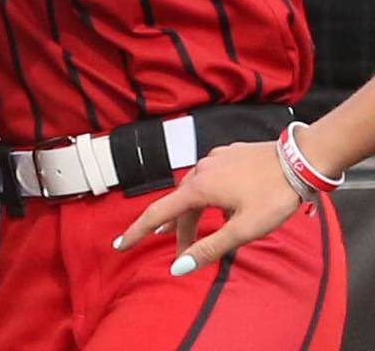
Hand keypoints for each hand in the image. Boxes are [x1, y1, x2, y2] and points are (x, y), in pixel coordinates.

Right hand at [111, 140, 305, 275]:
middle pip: (180, 205)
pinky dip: (211, 196)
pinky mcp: (228, 154)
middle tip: (185, 254)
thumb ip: (210, 247)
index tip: (120, 244)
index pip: (158, 214)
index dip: (138, 231)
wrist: (300, 160)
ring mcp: (214, 160)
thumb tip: (178, 266)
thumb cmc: (273, 197)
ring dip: (195, 213)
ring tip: (206, 229)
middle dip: (179, 230)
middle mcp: (199, 171)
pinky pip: (211, 178)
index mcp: (197, 189)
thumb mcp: (244, 229)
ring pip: (195, 190)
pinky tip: (227, 203)